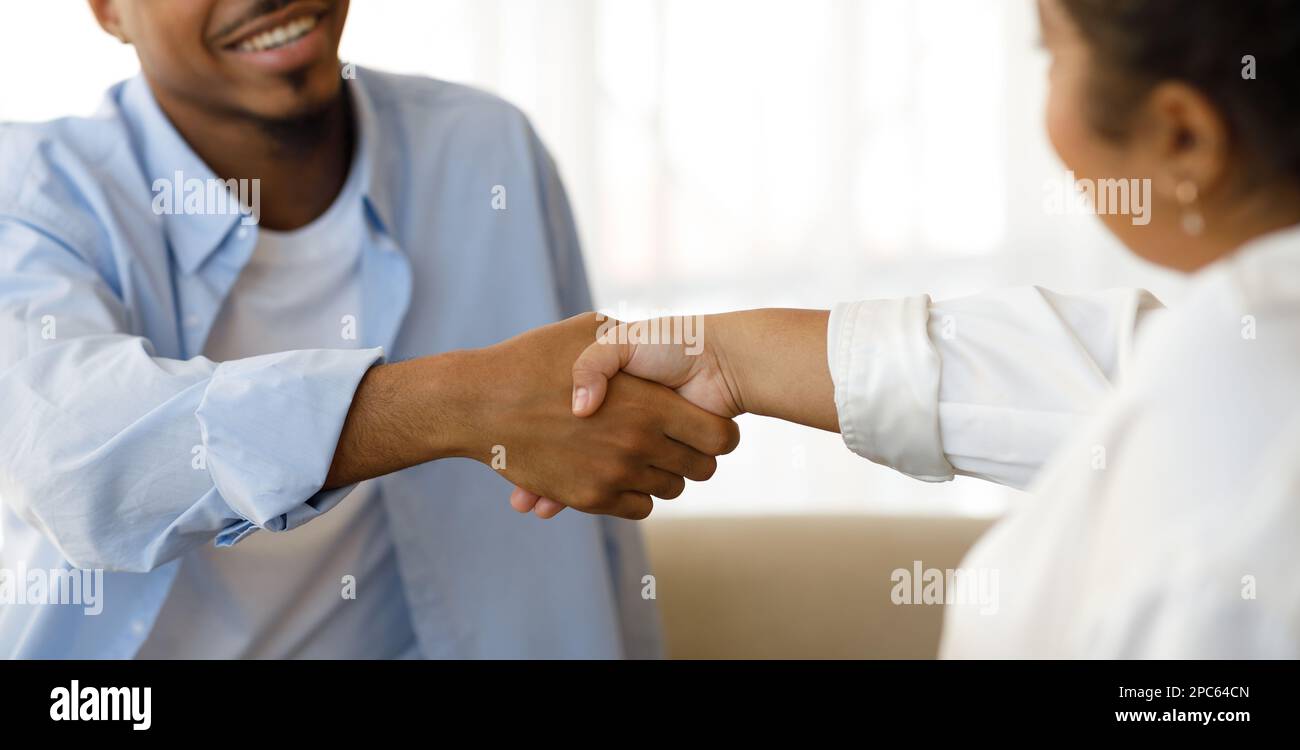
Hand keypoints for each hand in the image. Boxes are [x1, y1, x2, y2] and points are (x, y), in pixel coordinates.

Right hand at [470, 313, 738, 519]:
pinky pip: (638, 508)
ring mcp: (613, 475)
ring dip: (664, 475)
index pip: (720, 437)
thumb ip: (632, 345)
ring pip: (669, 490)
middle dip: (695, 457)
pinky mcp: (589, 498)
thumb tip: (662, 354)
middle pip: (700, 470)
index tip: (707, 425)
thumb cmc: (532, 360)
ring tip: (648, 454)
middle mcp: (638, 443)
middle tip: (680, 441)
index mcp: (649, 404)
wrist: (480, 402)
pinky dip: (637, 495)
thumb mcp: (590, 333)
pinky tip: (622, 473)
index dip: (719, 433)